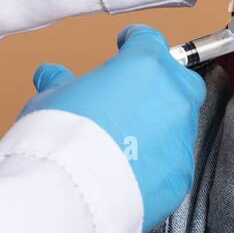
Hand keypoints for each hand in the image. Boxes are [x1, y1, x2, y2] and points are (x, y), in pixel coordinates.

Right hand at [20, 25, 204, 232]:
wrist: (72, 192)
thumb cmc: (60, 137)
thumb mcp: (51, 99)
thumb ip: (60, 84)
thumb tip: (51, 76)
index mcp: (144, 65)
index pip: (149, 40)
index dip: (135, 40)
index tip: (127, 44)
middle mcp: (172, 95)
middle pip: (180, 79)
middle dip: (163, 82)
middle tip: (135, 94)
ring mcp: (181, 136)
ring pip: (179, 123)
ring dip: (159, 126)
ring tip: (126, 141)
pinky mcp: (181, 173)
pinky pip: (173, 160)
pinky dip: (157, 162)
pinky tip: (132, 170)